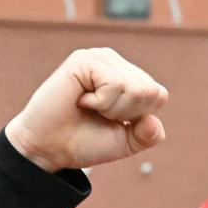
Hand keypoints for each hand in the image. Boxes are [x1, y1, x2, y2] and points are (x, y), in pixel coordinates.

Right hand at [5, 48, 167, 172]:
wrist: (49, 149)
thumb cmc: (84, 142)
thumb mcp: (125, 142)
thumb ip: (147, 135)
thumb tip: (154, 122)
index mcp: (127, 76)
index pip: (158, 95)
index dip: (139, 118)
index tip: (112, 121)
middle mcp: (115, 62)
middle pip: (150, 92)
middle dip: (126, 114)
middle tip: (98, 114)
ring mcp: (99, 58)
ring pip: (134, 88)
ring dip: (112, 109)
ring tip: (88, 107)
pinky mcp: (84, 59)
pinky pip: (115, 85)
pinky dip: (100, 102)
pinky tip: (81, 100)